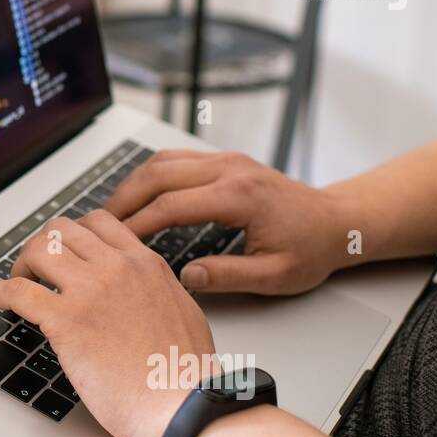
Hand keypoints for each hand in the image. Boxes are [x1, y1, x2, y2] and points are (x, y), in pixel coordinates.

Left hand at [0, 211, 215, 436]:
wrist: (182, 406)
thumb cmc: (185, 375)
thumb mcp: (183, 311)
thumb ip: (157, 290)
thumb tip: (141, 291)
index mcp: (145, 265)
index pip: (98, 223)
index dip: (72, 235)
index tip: (62, 252)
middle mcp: (116, 268)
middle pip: (61, 230)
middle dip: (43, 246)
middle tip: (35, 271)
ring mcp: (90, 290)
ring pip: (38, 249)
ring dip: (19, 266)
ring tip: (14, 286)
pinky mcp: (66, 320)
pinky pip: (15, 291)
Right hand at [105, 150, 349, 295]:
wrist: (337, 221)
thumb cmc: (311, 249)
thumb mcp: (276, 276)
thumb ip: (228, 277)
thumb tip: (185, 275)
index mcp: (239, 196)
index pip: (171, 205)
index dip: (137, 225)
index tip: (115, 243)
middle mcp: (229, 169)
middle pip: (157, 174)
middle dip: (123, 199)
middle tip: (99, 224)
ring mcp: (226, 160)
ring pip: (163, 161)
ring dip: (132, 183)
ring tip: (112, 211)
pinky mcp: (224, 161)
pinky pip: (176, 159)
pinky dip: (150, 175)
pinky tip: (137, 195)